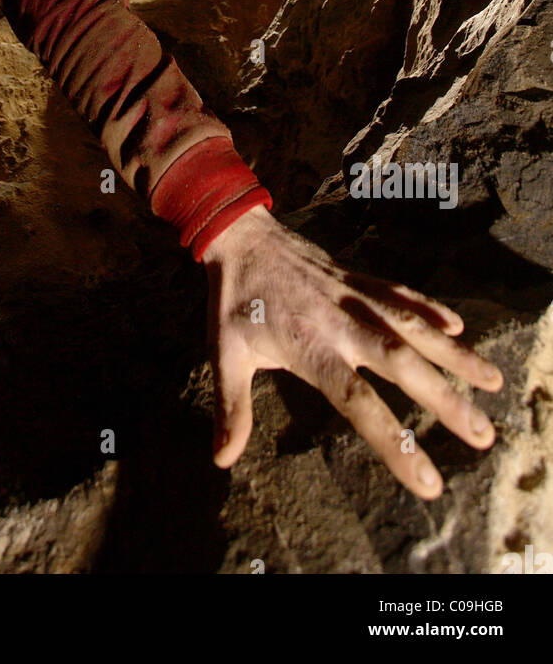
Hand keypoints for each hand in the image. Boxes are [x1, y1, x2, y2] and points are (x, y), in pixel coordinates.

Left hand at [202, 206, 503, 499]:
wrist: (238, 235)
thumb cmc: (233, 300)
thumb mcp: (224, 355)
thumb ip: (232, 408)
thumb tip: (222, 458)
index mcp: (310, 347)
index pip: (358, 402)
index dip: (393, 441)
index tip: (427, 479)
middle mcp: (341, 322)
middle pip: (401, 364)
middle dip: (445, 400)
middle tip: (483, 434)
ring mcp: (354, 296)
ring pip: (412, 326)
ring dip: (453, 354)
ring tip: (492, 382)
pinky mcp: (356, 277)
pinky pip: (400, 294)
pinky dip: (429, 308)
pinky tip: (458, 327)